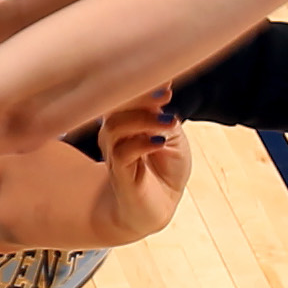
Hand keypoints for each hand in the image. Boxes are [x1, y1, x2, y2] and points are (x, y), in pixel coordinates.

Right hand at [91, 91, 190, 235]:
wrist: (156, 207)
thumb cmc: (164, 170)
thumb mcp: (173, 137)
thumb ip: (164, 116)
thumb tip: (163, 89)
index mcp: (126, 120)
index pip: (126, 95)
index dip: (143, 84)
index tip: (167, 80)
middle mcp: (114, 133)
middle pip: (115, 105)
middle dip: (140, 96)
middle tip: (165, 94)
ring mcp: (114, 153)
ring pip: (116, 127)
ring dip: (144, 120)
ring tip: (169, 121)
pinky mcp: (119, 174)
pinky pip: (123, 153)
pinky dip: (143, 144)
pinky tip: (160, 142)